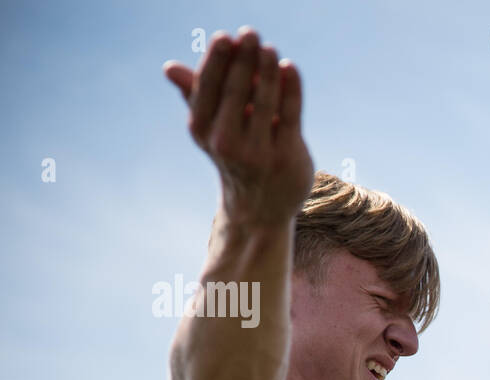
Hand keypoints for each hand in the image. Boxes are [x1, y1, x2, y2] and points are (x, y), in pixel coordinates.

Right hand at [163, 27, 313, 225]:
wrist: (260, 207)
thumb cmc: (235, 155)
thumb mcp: (212, 128)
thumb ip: (198, 96)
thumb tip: (170, 68)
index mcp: (202, 130)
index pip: (208, 88)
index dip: (218, 61)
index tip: (225, 37)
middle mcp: (226, 142)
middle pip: (236, 91)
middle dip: (244, 59)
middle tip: (251, 33)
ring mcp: (258, 152)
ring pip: (265, 101)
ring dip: (268, 70)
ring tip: (270, 48)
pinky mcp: (286, 156)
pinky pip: (289, 115)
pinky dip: (291, 89)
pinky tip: (290, 68)